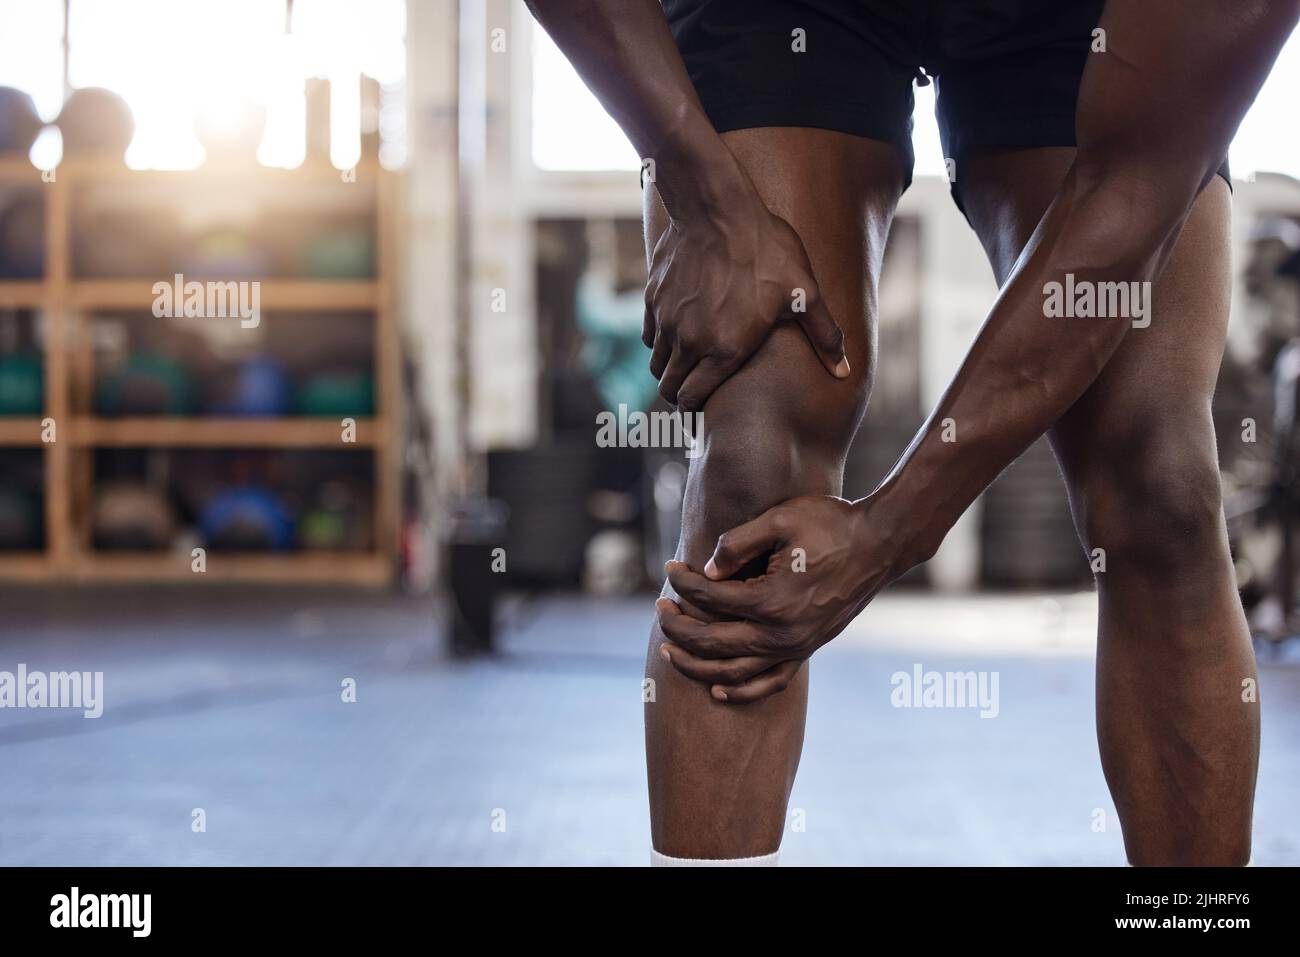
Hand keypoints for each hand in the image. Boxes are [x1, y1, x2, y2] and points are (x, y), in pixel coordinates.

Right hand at [644, 188, 849, 413]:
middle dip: (680, 395)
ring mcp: (667, 321)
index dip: (695, 409)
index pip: (694, 399)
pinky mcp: (653, 299)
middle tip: (693, 391)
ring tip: (688, 364)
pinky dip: (660, 341)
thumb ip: (824, 336)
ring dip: (670, 369)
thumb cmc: (765, 250)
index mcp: (725, 349)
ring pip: (657, 363)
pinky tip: (679, 330)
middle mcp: (690, 342)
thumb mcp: (804, 293)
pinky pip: (650, 335)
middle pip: (669, 388)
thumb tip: (844, 371)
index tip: (702, 407)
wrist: (717, 207)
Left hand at [657, 493, 905, 702]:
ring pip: (734, 672)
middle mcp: (782, 633)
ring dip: (696, 665)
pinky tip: (717, 689)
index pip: (709, 599)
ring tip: (670, 651)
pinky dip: (741, 691)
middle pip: (711, 643)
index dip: (682, 583)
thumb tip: (705, 572)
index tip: (668, 567)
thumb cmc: (831, 524)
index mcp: (771, 600)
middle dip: (677, 628)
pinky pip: (770, 682)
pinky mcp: (808, 649)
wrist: (881, 542)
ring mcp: (797, 646)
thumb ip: (736, 544)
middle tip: (658, 609)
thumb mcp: (780, 519)